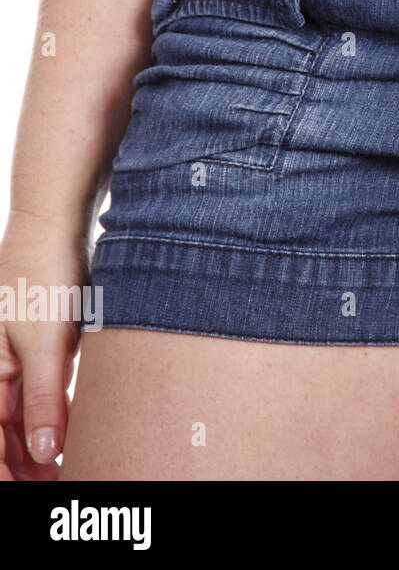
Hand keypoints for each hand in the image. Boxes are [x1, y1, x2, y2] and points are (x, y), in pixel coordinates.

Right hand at [0, 213, 87, 479]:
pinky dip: (53, 421)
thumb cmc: (42, 277)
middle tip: (60, 486)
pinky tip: (71, 439)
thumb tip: (44, 452)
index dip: (6, 470)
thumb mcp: (46, 343)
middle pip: (4, 435)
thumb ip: (44, 399)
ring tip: (67, 473)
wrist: (55, 229)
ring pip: (22, 421)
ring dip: (40, 450)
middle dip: (24, 466)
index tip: (29, 492)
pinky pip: (39, 398)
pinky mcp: (39, 351)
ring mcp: (15, 361)